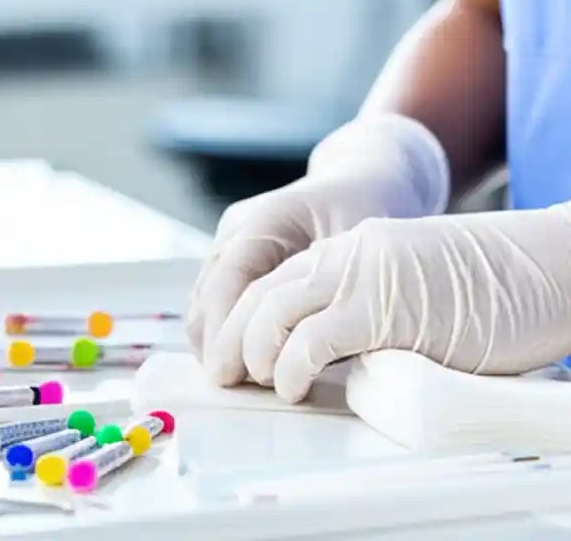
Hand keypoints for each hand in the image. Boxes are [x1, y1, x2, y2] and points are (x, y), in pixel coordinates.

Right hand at [187, 115, 449, 359]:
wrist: (362, 180)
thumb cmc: (366, 208)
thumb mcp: (360, 245)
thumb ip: (338, 290)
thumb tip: (317, 348)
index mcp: (266, 217)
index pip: (229, 278)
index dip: (223, 329)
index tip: (226, 373)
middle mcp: (238, 229)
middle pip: (206, 296)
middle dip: (218, 346)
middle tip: (240, 391)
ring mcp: (230, 243)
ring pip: (203, 305)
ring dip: (220, 345)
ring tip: (248, 384)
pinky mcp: (234, 261)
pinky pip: (216, 305)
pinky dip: (227, 335)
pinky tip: (251, 364)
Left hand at [205, 170, 570, 401]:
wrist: (570, 260)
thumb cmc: (519, 283)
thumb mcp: (433, 286)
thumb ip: (388, 306)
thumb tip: (364, 356)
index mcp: (366, 246)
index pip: (283, 277)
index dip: (253, 316)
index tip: (245, 353)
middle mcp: (356, 252)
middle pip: (263, 290)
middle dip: (234, 335)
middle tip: (230, 375)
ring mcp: (369, 275)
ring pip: (273, 310)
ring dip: (252, 352)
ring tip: (256, 382)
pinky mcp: (388, 307)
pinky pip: (311, 340)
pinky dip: (288, 367)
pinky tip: (290, 385)